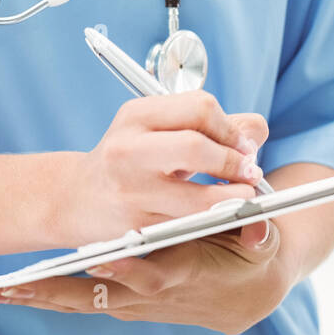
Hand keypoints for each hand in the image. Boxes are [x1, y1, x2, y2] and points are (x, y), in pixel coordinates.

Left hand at [0, 213, 289, 334]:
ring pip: (81, 302)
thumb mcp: (262, 244)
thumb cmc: (250, 257)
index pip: (152, 273)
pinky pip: (80, 300)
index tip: (101, 257)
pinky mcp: (124, 300)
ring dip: (40, 298)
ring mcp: (134, 301)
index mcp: (183, 273)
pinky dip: (47, 296)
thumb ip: (258, 233)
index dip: (129, 268)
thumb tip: (257, 221)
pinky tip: (13, 288)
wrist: (246, 295)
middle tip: (16, 287)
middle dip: (57, 294)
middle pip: (99, 297)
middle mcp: (152, 293)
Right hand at [58, 90, 267, 244]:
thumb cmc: (128, 159)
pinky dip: (214, 220)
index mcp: (136, 115)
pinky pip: (188, 225)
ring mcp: (130, 190)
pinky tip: (220, 215)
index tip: (245, 144)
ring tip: (245, 196)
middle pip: (197, 146)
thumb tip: (258, 130)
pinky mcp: (135, 226)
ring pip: (199, 197)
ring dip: (234, 198)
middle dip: (234, 161)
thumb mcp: (157, 129)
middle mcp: (128, 148)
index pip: (199, 108)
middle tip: (252, 171)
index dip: (231, 128)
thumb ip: (208, 125)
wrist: (75, 198)